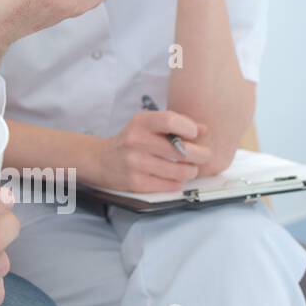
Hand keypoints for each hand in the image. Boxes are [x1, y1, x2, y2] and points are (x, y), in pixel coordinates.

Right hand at [91, 110, 211, 191]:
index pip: (171, 120)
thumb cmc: (130, 141)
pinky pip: (171, 185)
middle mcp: (136, 141)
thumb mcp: (147, 125)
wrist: (100, 160)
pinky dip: (178, 182)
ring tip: (188, 168)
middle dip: (200, 155)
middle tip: (203, 156)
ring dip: (191, 171)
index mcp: (140, 123)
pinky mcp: (136, 182)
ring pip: (181, 171)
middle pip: (183, 150)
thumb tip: (204, 130)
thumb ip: (175, 124)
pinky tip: (173, 177)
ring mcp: (135, 163)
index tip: (194, 135)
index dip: (189, 128)